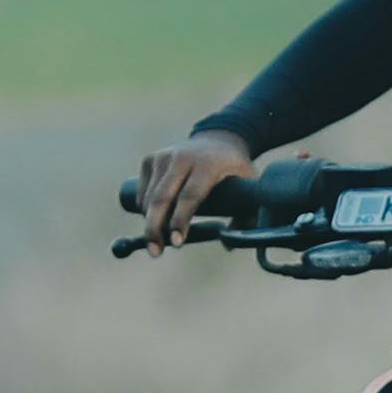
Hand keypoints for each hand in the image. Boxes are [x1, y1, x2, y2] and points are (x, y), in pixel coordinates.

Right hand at [127, 137, 257, 251]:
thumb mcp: (248, 188)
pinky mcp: (150, 159)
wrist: (218, 140)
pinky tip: (157, 217)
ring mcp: (164, 156)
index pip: (190, 196)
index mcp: (208, 164)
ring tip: (159, 240)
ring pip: (149, 198)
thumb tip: (229, 244)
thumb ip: (246, 217)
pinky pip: (143, 192)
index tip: (177, 243)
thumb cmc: (234, 171)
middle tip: (155, 252)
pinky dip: (146, 210)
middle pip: (162, 197)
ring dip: (151, 222)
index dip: (181, 220)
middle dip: (155, 228)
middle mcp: (182, 157)